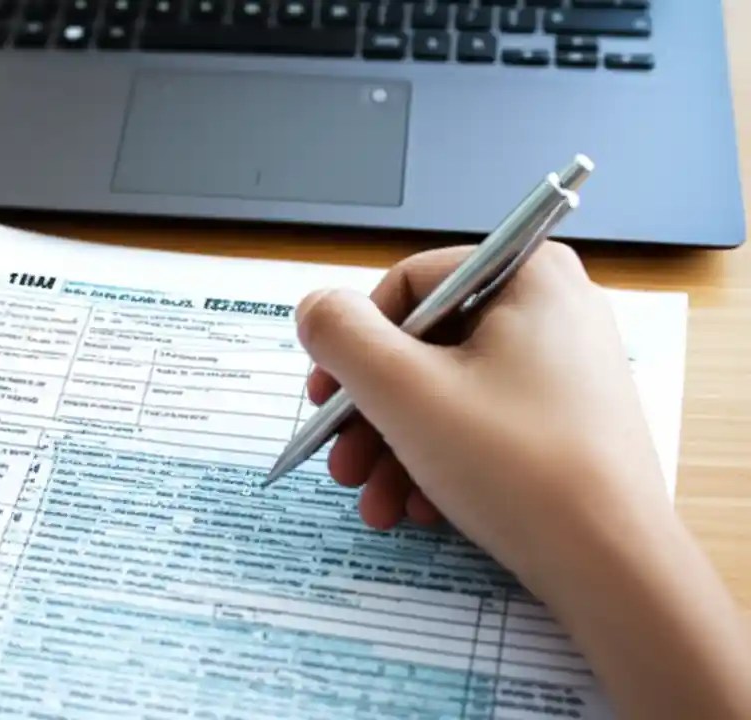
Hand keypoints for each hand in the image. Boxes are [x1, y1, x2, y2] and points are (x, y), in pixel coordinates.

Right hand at [296, 244, 750, 718]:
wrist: (613, 566)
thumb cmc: (516, 467)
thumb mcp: (403, 391)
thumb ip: (342, 336)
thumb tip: (316, 309)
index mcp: (528, 276)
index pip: (407, 287)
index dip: (353, 344)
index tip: (324, 398)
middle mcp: (554, 310)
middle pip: (423, 347)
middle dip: (371, 414)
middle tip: (343, 463)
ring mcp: (564, 369)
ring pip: (446, 394)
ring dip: (395, 449)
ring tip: (376, 502)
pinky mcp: (567, 422)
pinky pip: (481, 425)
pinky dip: (439, 464)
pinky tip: (419, 509)